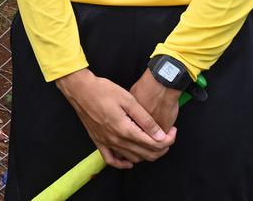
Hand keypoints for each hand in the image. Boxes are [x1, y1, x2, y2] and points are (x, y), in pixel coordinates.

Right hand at [55, 68, 174, 168]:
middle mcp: (116, 140)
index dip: (168, 140)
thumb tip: (160, 135)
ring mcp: (106, 142)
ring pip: (132, 159)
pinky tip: (130, 161)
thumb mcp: (128, 100)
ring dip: (146, 154)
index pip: (153, 144)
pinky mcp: (98, 141)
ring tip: (152, 142)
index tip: (173, 131)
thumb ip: (145, 119)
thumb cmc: (103, 90)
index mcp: (125, 129)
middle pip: (146, 154)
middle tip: (167, 136)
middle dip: (161, 148)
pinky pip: (111, 160)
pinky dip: (122, 164)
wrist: (80, 89)